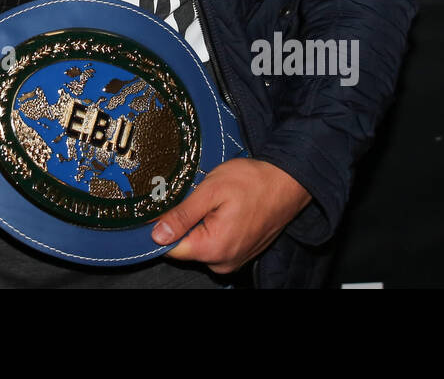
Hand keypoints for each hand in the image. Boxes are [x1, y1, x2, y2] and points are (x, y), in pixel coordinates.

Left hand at [153, 157, 311, 273]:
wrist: (287, 182)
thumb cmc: (253, 182)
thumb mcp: (211, 190)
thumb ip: (182, 215)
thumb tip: (156, 235)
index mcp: (214, 248)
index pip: (170, 249)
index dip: (161, 228)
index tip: (164, 209)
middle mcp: (224, 261)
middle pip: (186, 247)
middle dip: (185, 223)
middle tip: (198, 198)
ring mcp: (234, 259)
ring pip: (200, 245)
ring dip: (200, 224)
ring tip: (216, 202)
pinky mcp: (240, 253)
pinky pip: (215, 244)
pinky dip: (214, 227)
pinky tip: (224, 210)